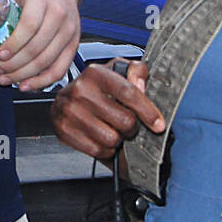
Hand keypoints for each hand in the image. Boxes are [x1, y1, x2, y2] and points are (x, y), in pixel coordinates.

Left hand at [0, 0, 80, 90]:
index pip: (29, 26)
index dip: (13, 44)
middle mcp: (59, 15)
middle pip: (36, 48)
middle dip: (14, 65)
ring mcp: (69, 31)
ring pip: (47, 61)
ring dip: (24, 75)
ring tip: (6, 79)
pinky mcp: (74, 43)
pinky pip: (60, 69)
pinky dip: (42, 81)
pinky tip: (26, 85)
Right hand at [50, 60, 165, 159]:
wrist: (65, 101)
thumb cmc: (96, 88)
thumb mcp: (117, 72)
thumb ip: (136, 71)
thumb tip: (141, 85)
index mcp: (96, 73)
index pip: (129, 93)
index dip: (148, 111)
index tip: (158, 124)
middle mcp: (80, 90)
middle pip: (124, 120)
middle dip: (131, 127)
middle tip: (127, 124)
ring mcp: (69, 111)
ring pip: (111, 138)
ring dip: (117, 138)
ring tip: (112, 130)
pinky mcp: (64, 130)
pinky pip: (97, 150)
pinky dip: (104, 148)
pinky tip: (101, 138)